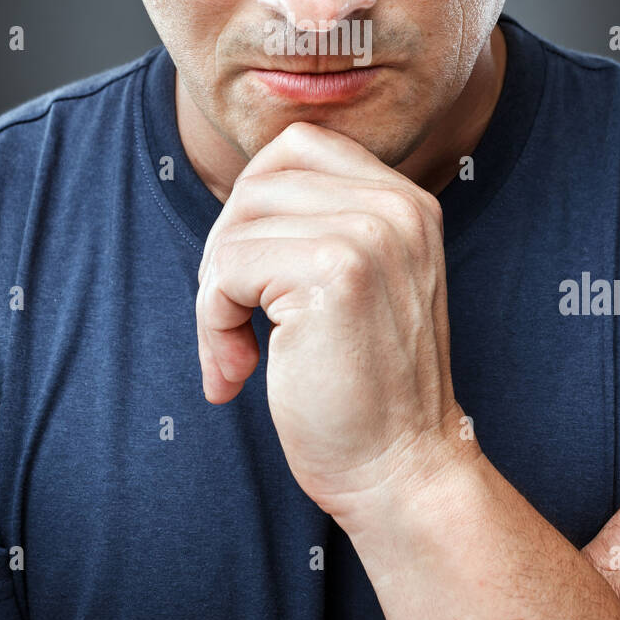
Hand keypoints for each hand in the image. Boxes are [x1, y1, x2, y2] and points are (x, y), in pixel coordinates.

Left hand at [195, 120, 465, 522]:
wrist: (403, 472)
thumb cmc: (364, 391)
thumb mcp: (359, 283)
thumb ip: (322, 226)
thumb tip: (240, 193)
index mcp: (407, 200)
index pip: (299, 147)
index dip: (252, 207)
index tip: (253, 279)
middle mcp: (397, 205)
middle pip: (259, 180)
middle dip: (226, 249)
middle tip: (231, 319)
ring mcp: (370, 233)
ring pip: (236, 225)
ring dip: (214, 294)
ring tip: (234, 353)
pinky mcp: (336, 272)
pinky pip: (228, 268)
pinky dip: (212, 322)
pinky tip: (238, 373)